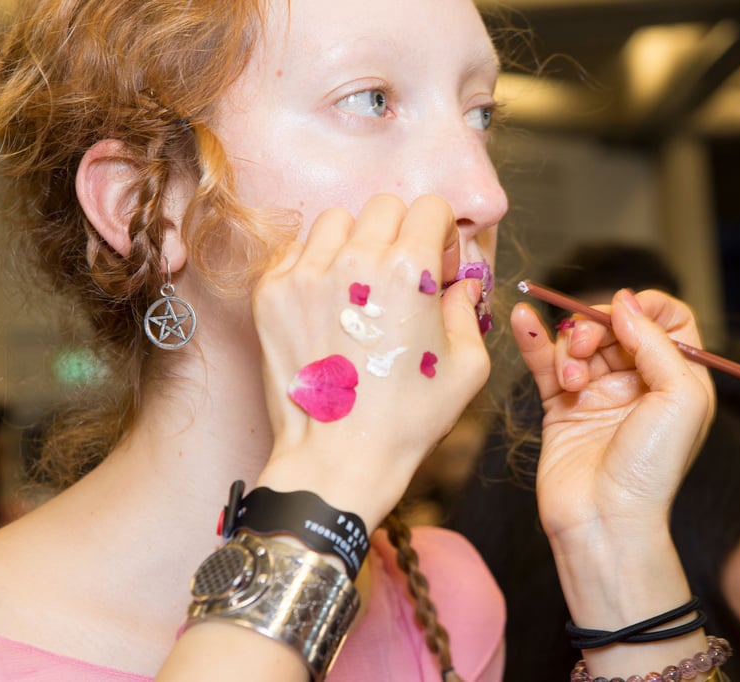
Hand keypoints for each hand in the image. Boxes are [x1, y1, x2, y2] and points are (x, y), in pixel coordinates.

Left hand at [252, 194, 489, 525]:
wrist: (337, 459)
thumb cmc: (407, 420)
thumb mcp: (466, 367)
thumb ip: (468, 310)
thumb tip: (460, 285)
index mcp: (408, 270)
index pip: (429, 206)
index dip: (440, 234)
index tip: (436, 265)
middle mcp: (355, 260)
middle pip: (383, 205)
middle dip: (400, 232)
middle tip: (399, 276)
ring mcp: (306, 274)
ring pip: (336, 221)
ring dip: (355, 242)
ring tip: (359, 286)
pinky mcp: (271, 293)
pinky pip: (296, 250)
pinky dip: (315, 265)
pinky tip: (327, 303)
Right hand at [510, 288, 714, 547]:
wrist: (604, 521)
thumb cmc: (651, 469)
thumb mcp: (679, 398)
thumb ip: (656, 342)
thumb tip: (625, 302)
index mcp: (678, 380)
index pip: (668, 320)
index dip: (646, 307)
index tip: (623, 312)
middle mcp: (639, 383)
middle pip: (616, 326)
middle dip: (596, 326)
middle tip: (585, 347)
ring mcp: (598, 394)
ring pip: (578, 343)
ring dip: (567, 347)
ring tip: (569, 377)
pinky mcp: (561, 408)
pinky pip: (545, 362)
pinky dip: (534, 338)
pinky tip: (523, 319)